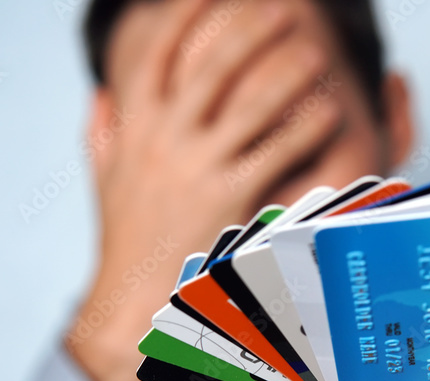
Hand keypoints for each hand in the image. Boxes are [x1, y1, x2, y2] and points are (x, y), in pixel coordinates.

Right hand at [67, 0, 341, 380]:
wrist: (130, 303)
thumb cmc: (125, 240)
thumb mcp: (104, 181)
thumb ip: (101, 132)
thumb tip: (99, 93)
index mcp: (135, 129)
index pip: (155, 53)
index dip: (182, 14)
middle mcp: (164, 141)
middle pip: (212, 67)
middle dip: (249, 31)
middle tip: (283, 10)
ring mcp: (197, 170)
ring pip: (251, 104)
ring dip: (288, 72)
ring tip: (315, 54)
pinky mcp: (230, 202)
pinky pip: (277, 153)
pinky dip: (306, 129)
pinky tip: (329, 113)